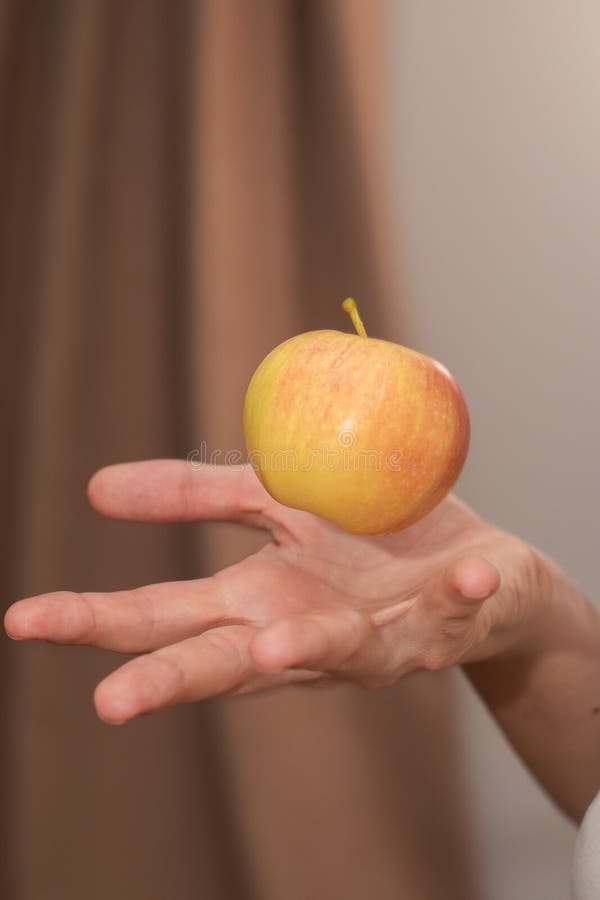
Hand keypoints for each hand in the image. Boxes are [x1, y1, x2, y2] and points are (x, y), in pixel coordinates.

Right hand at [4, 460, 544, 722]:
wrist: (475, 566)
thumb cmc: (364, 536)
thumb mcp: (276, 501)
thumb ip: (196, 495)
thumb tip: (93, 487)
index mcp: (256, 604)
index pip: (162, 615)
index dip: (93, 622)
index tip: (22, 621)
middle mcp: (302, 635)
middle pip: (225, 662)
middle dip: (168, 681)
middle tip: (110, 703)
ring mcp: (373, 640)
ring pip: (336, 652)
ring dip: (307, 648)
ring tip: (274, 644)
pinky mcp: (443, 626)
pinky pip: (452, 611)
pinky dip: (457, 597)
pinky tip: (465, 576)